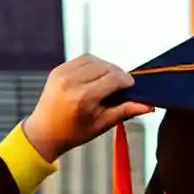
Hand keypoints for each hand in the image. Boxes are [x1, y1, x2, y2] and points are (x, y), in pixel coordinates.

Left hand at [22, 55, 153, 161]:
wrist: (44, 133)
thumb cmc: (74, 133)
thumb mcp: (102, 124)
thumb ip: (125, 111)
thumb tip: (149, 105)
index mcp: (84, 98)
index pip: (114, 78)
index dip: (127, 81)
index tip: (132, 86)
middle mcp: (72, 82)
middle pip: (105, 67)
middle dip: (117, 74)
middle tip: (122, 85)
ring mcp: (62, 74)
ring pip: (94, 60)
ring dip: (106, 67)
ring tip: (109, 80)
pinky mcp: (58, 70)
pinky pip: (81, 60)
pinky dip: (92, 65)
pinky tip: (96, 76)